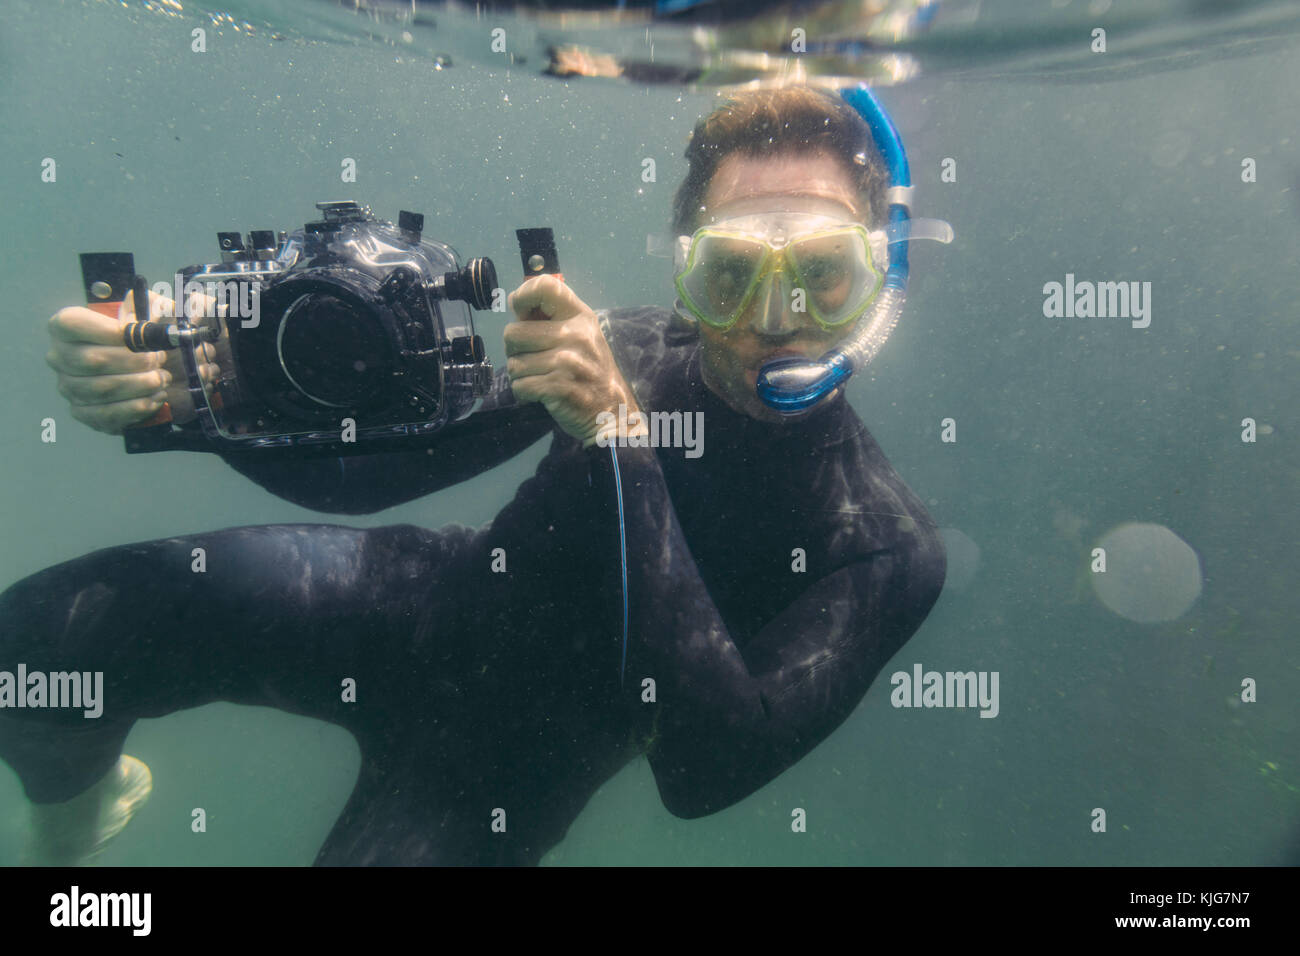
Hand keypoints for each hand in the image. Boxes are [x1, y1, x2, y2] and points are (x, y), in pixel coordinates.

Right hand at [46, 289, 223, 433]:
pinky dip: (136, 407)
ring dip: (139, 385)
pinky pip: (106, 414)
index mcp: (66, 326)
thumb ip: (146, 306)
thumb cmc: (139, 339)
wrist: (140, 371)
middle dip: (134, 361)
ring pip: (102, 389)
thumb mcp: (144, 314)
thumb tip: (149, 302)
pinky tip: (155, 398)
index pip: (73, 324)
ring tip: (161, 378)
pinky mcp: (82, 411)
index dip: (110, 331)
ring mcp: (68, 386)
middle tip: (160, 360)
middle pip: (92, 360)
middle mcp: (60, 356)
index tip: (143, 335)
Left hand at [504, 274, 640, 446]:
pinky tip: (541, 394)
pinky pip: (520, 386)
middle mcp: (575, 335)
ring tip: (541, 378)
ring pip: (513, 363)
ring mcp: (568, 361)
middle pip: (513, 332)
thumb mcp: (580, 337)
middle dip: (515, 350)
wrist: (613, 414)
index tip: (522, 313)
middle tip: (534, 360)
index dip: (524, 295)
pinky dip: (524, 393)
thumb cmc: (590, 374)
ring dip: (520, 375)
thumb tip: (513, 299)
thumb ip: (549, 318)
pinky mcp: (559, 387)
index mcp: (580, 317)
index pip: (545, 286)